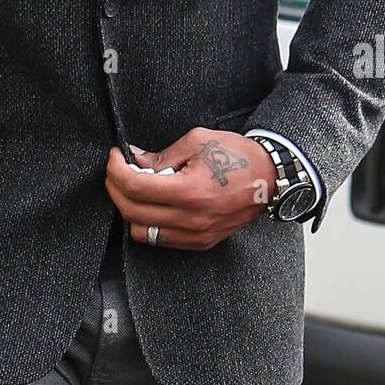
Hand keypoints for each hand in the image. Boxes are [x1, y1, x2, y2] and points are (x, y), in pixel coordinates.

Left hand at [104, 128, 276, 249]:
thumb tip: (135, 160)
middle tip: (117, 169)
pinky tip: (151, 203)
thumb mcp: (197, 141)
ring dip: (129, 209)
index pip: (134, 186)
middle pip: (131, 211)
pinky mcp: (200, 242)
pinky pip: (160, 239)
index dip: (116, 169)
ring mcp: (195, 235)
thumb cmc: (237, 155)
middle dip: (116, 187)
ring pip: (141, 232)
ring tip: (134, 187)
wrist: (270, 179)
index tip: (115, 156)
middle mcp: (189, 219)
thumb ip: (162, 155)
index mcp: (188, 192)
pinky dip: (147, 222)